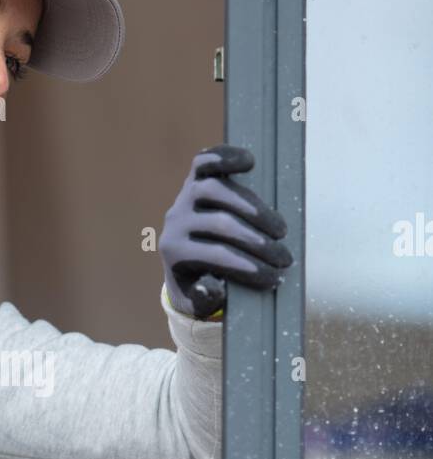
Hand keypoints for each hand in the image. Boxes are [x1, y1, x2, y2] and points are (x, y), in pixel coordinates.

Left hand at [158, 145, 293, 318]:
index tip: (274, 278)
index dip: (247, 267)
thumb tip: (211, 289)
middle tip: (284, 258)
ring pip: (215, 190)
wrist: (183, 260)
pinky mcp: (193, 179)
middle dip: (256, 242)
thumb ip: (204, 299)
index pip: (215, 256)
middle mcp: (176, 222)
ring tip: (280, 229)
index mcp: (175, 252)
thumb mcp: (199, 301)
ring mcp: (184, 198)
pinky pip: (204, 163)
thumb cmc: (200, 282)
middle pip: (219, 223)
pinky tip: (250, 162)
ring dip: (253, 208)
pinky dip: (225, 157)